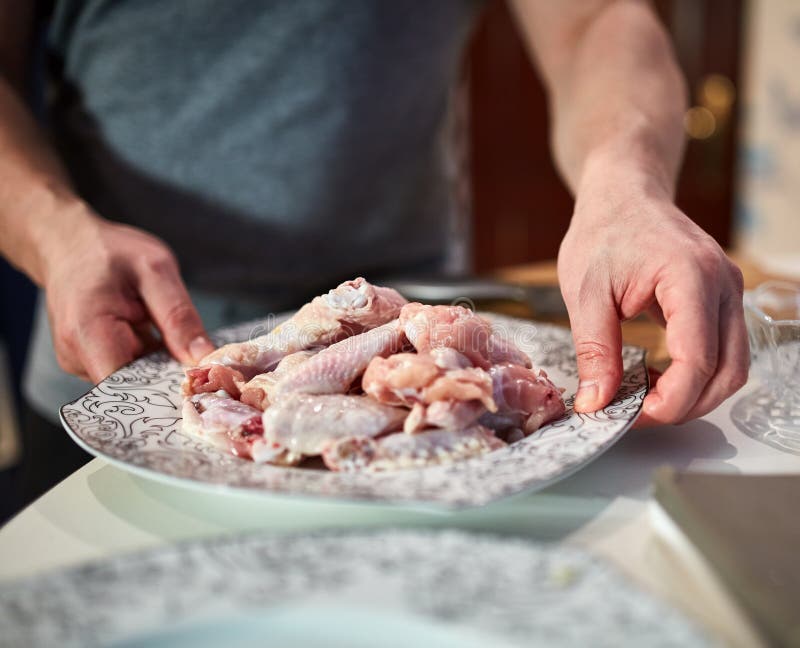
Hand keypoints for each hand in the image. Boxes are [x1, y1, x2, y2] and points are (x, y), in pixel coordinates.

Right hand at [42, 210, 214, 382]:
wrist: (69, 244)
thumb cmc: (109, 252)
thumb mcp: (155, 270)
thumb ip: (178, 316)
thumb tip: (203, 358)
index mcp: (89, 333)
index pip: (128, 388)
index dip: (166, 390)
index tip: (199, 383)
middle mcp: (78, 356)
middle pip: (134, 388)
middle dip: (170, 377)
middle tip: (200, 359)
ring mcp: (81, 362)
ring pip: (135, 381)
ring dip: (160, 367)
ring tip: (173, 339)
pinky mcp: (91, 361)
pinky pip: (129, 371)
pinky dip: (150, 360)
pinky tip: (159, 341)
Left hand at [557, 173, 748, 425]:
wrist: (623, 194)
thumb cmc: (603, 232)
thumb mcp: (585, 293)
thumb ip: (594, 350)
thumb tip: (596, 403)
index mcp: (691, 276)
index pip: (698, 359)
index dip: (669, 400)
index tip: (630, 415)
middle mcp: (723, 284)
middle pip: (727, 372)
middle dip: (684, 406)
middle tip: (634, 414)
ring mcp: (729, 291)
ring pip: (733, 366)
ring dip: (694, 394)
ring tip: (644, 399)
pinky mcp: (722, 299)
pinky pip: (724, 350)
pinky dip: (697, 374)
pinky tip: (657, 377)